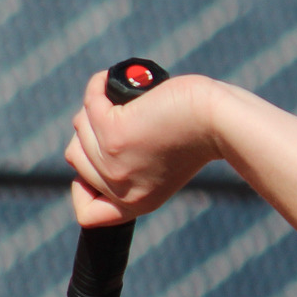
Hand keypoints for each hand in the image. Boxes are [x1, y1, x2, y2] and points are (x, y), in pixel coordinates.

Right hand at [64, 71, 220, 226]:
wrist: (221, 121)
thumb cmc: (199, 133)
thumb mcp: (161, 165)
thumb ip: (128, 167)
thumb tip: (92, 141)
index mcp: (135, 204)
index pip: (88, 213)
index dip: (83, 189)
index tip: (100, 162)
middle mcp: (121, 189)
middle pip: (76, 157)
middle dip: (94, 132)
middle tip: (128, 118)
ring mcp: (114, 161)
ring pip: (81, 127)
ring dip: (99, 107)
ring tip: (132, 102)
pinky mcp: (114, 132)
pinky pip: (90, 102)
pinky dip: (99, 86)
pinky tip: (113, 82)